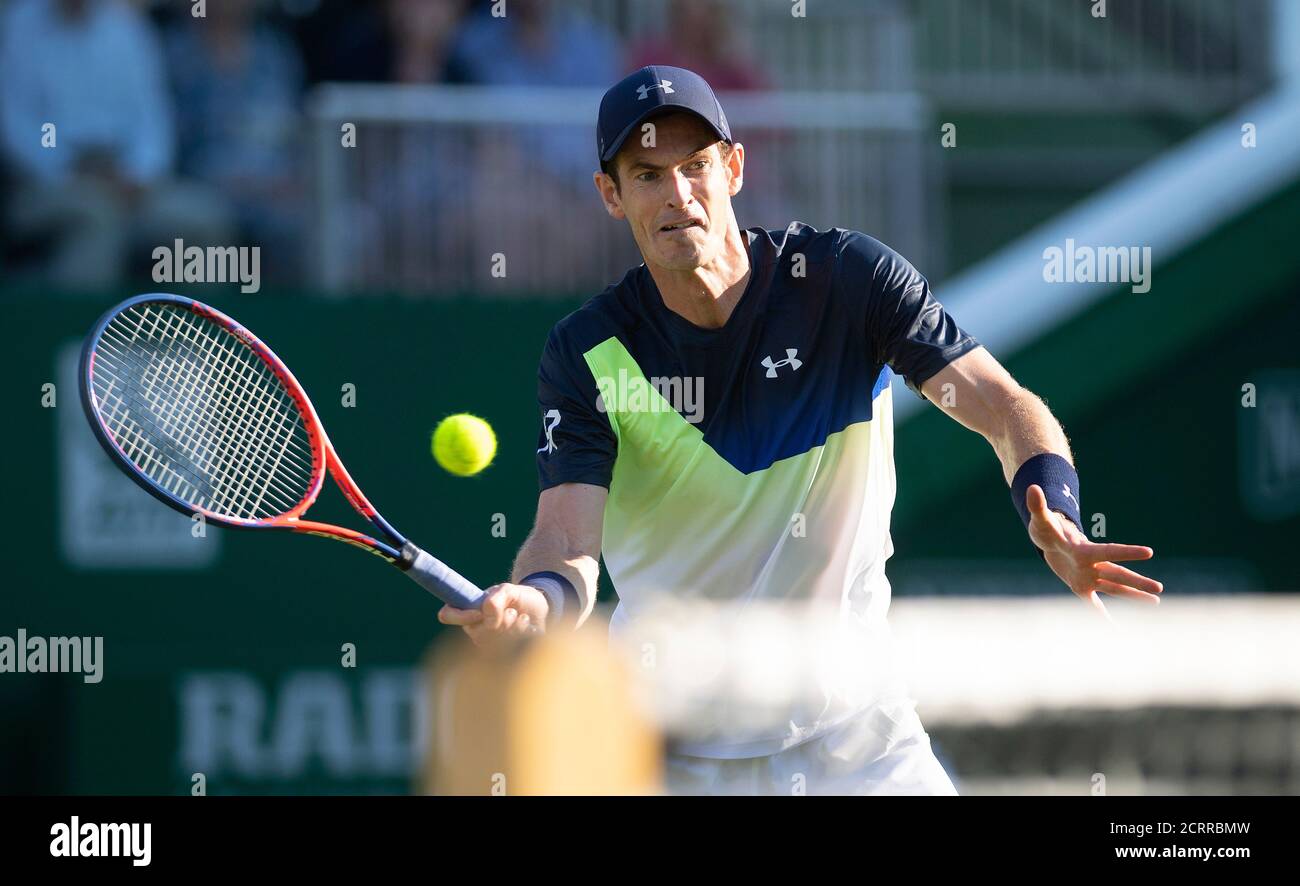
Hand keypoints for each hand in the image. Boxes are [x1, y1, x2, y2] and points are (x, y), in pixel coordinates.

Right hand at [437, 582, 549, 647]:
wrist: (541, 609)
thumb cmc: (520, 598)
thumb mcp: (509, 590)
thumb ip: (496, 598)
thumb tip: (485, 613)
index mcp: (470, 610)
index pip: (447, 614)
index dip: (461, 616)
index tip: (481, 612)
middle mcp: (475, 628)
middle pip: (476, 633)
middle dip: (499, 622)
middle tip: (512, 611)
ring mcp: (488, 643)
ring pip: (493, 642)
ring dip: (511, 626)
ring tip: (520, 616)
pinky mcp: (503, 654)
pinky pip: (508, 649)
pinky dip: (520, 633)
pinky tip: (526, 625)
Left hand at [1025, 484, 1162, 618]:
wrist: (1049, 540)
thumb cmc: (1046, 527)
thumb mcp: (1041, 519)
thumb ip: (1038, 506)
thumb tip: (1033, 489)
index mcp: (1083, 549)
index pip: (1107, 551)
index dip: (1126, 552)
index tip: (1149, 552)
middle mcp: (1091, 564)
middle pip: (1117, 573)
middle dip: (1136, 582)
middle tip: (1159, 589)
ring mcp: (1088, 576)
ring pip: (1113, 587)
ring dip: (1132, 596)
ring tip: (1156, 603)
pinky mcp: (1081, 586)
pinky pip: (1093, 603)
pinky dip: (1101, 616)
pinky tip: (1115, 628)